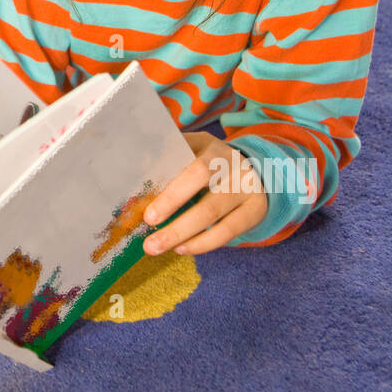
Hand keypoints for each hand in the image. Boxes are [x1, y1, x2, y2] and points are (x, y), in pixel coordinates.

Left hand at [141, 132, 268, 255]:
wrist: (257, 176)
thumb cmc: (211, 170)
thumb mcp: (193, 157)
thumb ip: (167, 163)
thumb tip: (134, 174)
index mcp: (206, 143)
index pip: (181, 148)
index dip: (159, 162)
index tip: (138, 184)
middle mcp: (228, 159)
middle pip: (199, 174)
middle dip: (170, 199)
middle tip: (147, 219)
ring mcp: (245, 184)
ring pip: (211, 210)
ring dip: (180, 231)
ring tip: (153, 246)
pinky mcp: (255, 209)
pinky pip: (227, 230)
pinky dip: (202, 243)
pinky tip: (181, 248)